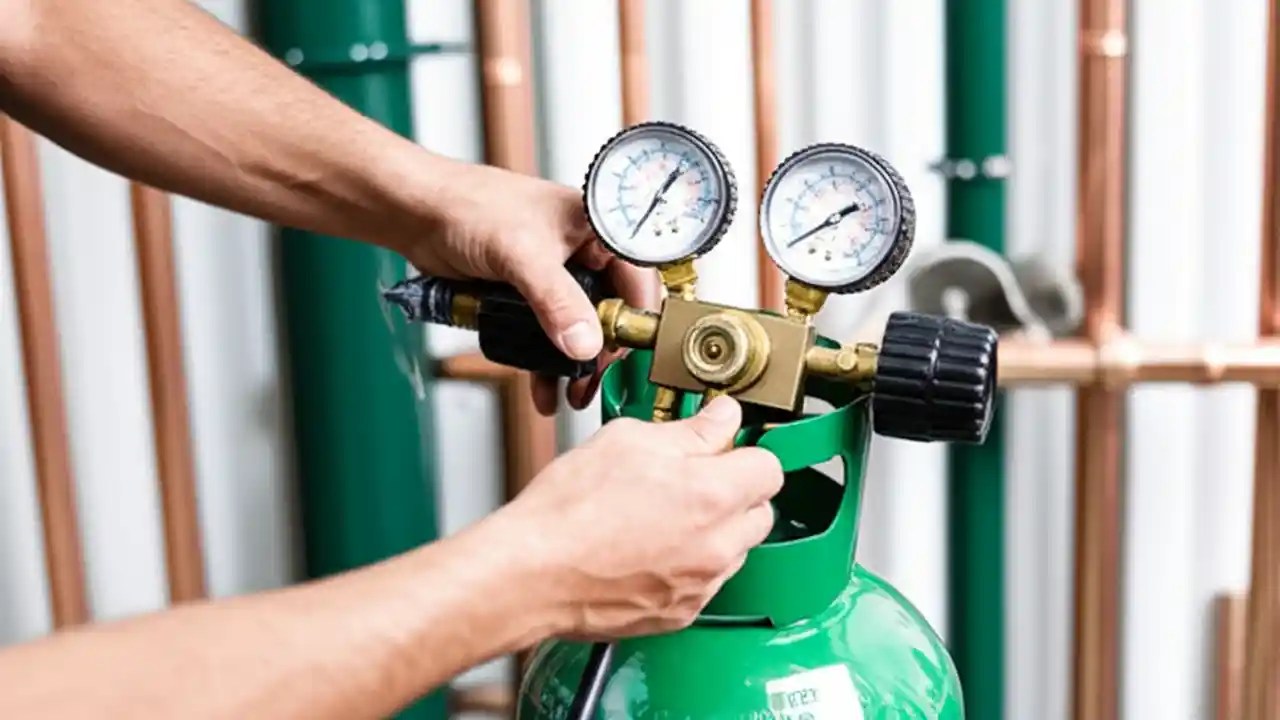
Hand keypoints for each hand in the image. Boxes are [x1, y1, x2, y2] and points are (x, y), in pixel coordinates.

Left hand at [396, 157, 657, 414]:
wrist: (416, 214)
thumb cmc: (469, 206)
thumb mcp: (522, 255)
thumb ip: (557, 301)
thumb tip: (585, 343)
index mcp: (596, 228)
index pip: (637, 278)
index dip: (637, 317)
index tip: (627, 353)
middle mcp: (581, 252)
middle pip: (610, 310)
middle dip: (602, 352)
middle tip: (592, 381)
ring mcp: (555, 276)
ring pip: (579, 328)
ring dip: (574, 365)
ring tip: (571, 394)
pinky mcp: (528, 296)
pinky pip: (548, 335)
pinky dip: (546, 363)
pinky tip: (543, 389)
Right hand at [491, 396, 783, 638]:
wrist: (531, 574)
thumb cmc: (568, 511)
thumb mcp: (628, 441)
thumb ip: (689, 431)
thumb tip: (721, 418)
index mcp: (712, 495)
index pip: (770, 467)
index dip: (745, 452)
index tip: (724, 449)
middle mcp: (717, 546)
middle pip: (760, 512)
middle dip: (734, 492)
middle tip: (691, 479)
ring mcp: (701, 585)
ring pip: (734, 549)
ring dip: (715, 530)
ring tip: (661, 516)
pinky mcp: (681, 613)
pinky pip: (706, 582)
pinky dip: (690, 564)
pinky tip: (650, 547)